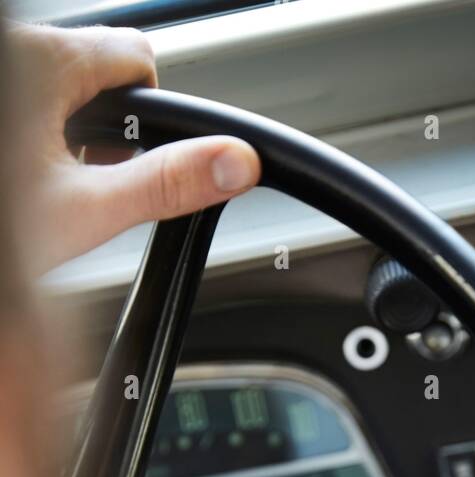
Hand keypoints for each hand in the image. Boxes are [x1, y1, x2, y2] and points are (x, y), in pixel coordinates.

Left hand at [12, 23, 260, 271]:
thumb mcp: (86, 210)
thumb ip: (167, 184)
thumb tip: (235, 163)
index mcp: (45, 62)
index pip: (137, 58)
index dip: (151, 113)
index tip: (131, 157)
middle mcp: (17, 51)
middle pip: (96, 70)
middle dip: (104, 126)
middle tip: (82, 182)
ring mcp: (2, 75)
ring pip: (56, 86)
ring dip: (66, 131)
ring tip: (44, 185)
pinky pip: (28, 99)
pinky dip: (35, 134)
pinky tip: (22, 181)